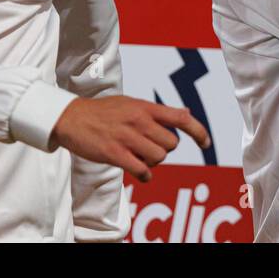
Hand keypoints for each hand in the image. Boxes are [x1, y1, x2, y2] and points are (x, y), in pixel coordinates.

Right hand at [50, 95, 211, 182]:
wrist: (72, 118)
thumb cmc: (103, 111)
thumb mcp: (131, 103)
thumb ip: (158, 111)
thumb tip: (186, 113)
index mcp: (145, 107)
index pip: (181, 118)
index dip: (198, 131)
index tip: (206, 143)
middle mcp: (139, 121)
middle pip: (171, 144)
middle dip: (164, 149)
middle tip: (149, 147)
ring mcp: (127, 138)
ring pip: (158, 158)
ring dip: (152, 161)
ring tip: (139, 156)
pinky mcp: (115, 154)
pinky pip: (142, 170)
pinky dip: (144, 174)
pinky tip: (139, 171)